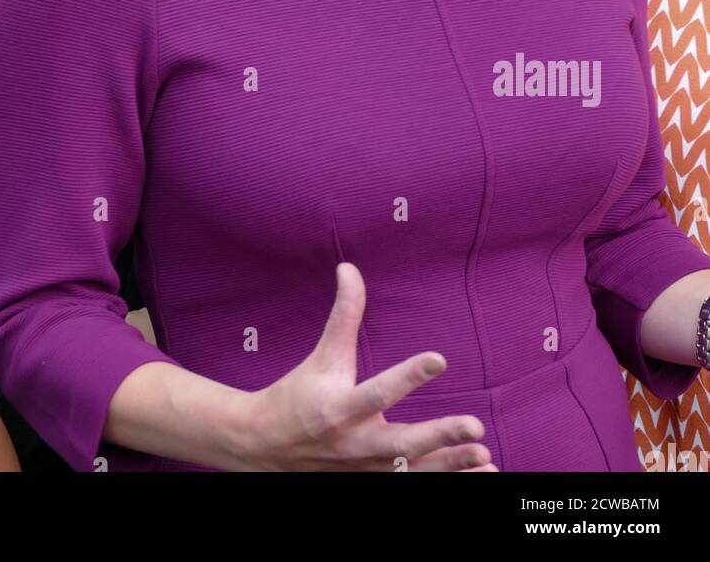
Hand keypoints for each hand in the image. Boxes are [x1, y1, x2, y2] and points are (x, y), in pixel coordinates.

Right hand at [235, 262, 495, 471]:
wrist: (266, 446)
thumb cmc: (298, 394)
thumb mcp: (322, 355)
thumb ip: (343, 314)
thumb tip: (349, 267)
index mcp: (340, 408)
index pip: (378, 392)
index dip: (408, 376)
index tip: (439, 359)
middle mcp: (355, 444)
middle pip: (402, 445)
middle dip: (440, 438)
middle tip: (477, 427)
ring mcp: (366, 470)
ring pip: (414, 474)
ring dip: (452, 468)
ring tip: (487, 458)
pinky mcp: (374, 483)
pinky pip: (414, 486)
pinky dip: (448, 482)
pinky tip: (481, 476)